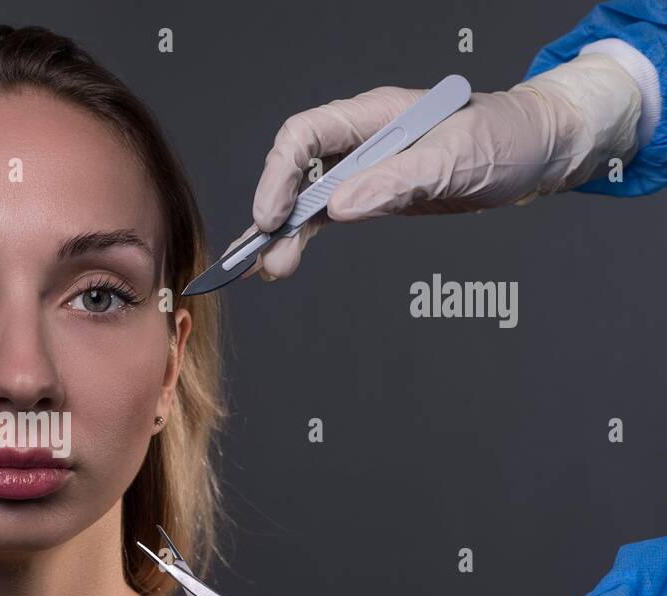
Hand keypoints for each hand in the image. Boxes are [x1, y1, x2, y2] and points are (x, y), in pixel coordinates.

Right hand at [243, 54, 640, 279]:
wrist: (538, 150)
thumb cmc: (506, 139)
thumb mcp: (458, 158)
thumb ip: (398, 180)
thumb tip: (342, 208)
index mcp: (375, 115)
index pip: (307, 136)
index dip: (280, 175)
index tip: (273, 216)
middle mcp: (361, 140)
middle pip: (296, 171)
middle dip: (275, 214)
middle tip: (266, 257)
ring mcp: (363, 169)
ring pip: (305, 200)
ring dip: (284, 235)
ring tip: (270, 270)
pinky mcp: (373, 195)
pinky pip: (324, 216)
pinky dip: (301, 238)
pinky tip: (281, 258)